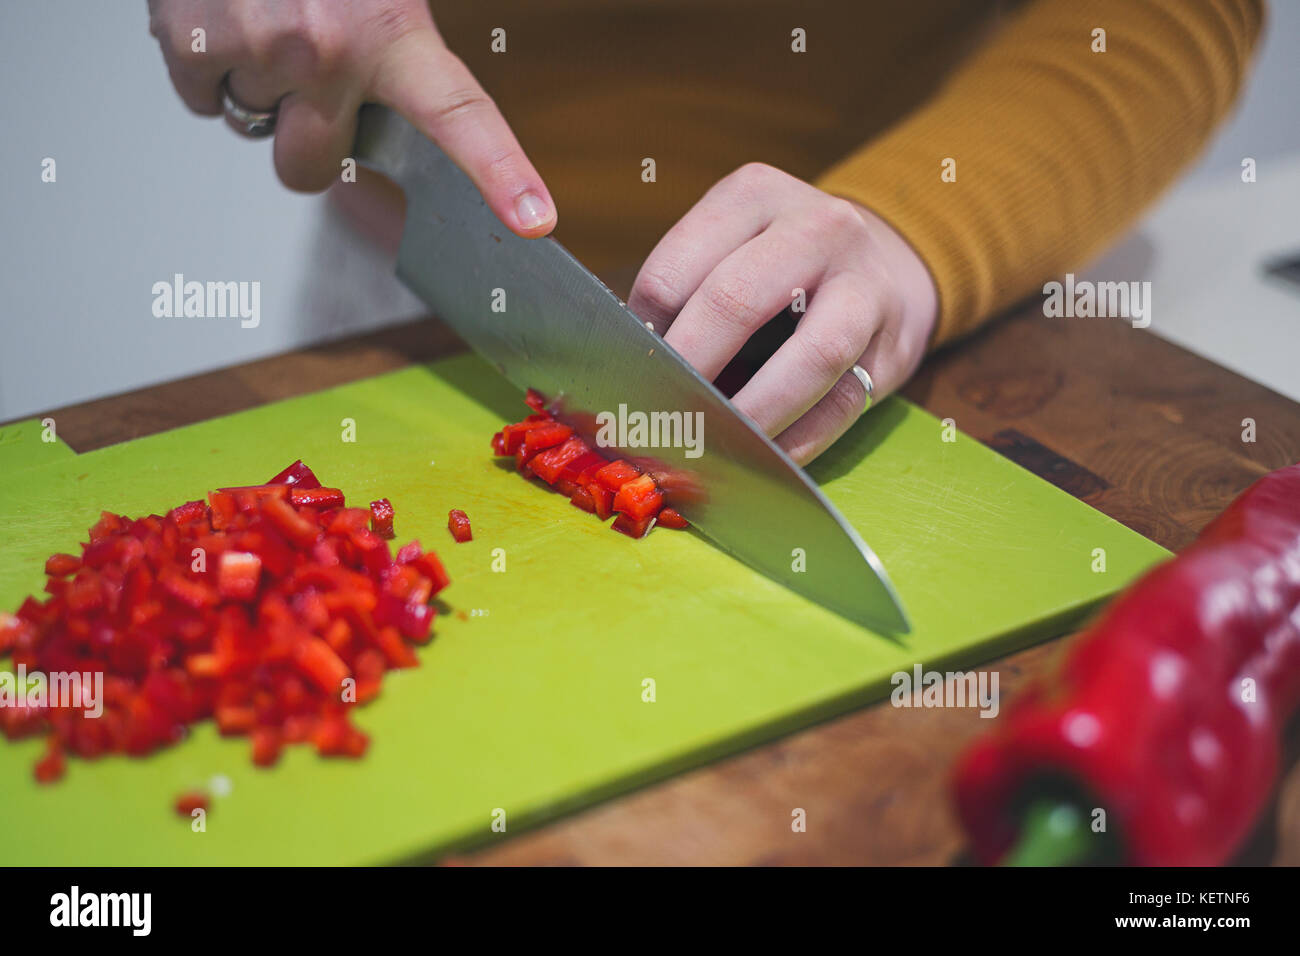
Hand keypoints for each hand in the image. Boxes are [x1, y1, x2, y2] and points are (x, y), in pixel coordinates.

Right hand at [147, 0, 555, 236]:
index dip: (502, 173)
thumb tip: (371, 123)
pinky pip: (197, 98)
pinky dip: (203, 64)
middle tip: (302, 81)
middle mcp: (328, 48)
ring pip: (248, 122)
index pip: (461, 115)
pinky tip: (224, 14)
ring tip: (262, 18)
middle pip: (307, 167)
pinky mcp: (192, 36)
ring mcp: (259, 45)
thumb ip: (390, 59)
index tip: (534, 219)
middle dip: (299, 139)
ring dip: (251, 84)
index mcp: (393, 33)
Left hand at [628, 163, 937, 464]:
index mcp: (752, 195)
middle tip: (656, 420)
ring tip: (712, 447)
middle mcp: (816, 226)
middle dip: (689, 372)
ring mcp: (865, 283)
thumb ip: (687, 293)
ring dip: (753, 414)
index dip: (642, 336)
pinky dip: (798, 441)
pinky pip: (843, 403)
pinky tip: (762, 461)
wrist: (886, 263)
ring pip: (811, 356)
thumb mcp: (733, 246)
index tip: (626, 379)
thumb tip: (631, 373)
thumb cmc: (782, 267)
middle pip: (735, 302)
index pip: (675, 271)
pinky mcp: (893, 344)